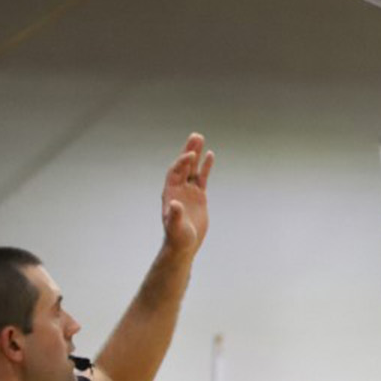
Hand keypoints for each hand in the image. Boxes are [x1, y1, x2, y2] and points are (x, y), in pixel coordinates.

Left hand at [161, 133, 214, 256]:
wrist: (184, 245)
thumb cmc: (177, 237)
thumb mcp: (175, 227)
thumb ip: (174, 215)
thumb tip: (175, 204)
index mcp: (170, 192)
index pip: (176, 172)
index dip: (182, 163)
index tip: (191, 155)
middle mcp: (178, 188)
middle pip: (183, 165)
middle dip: (188, 151)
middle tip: (195, 136)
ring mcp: (188, 191)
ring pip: (192, 168)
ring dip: (196, 154)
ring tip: (200, 138)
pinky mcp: (198, 195)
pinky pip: (201, 177)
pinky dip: (205, 166)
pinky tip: (210, 155)